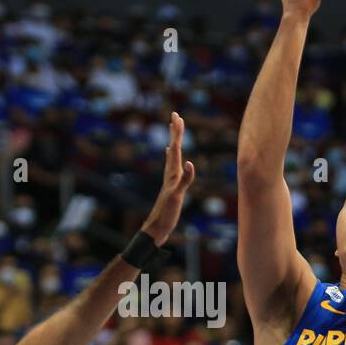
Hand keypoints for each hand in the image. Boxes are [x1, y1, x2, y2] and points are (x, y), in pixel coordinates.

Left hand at [141, 112, 194, 245]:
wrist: (156, 229)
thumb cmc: (165, 214)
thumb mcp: (176, 197)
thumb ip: (184, 180)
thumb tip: (190, 162)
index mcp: (172, 174)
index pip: (176, 148)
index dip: (177, 132)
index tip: (177, 116)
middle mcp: (170, 174)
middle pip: (174, 148)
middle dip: (176, 132)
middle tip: (175, 116)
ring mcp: (170, 180)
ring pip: (173, 156)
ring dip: (174, 142)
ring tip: (174, 132)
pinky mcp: (171, 188)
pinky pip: (173, 168)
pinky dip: (173, 159)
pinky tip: (172, 156)